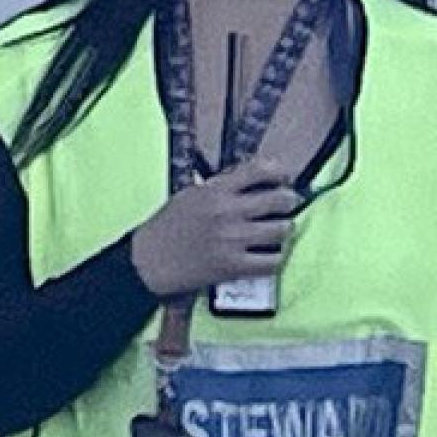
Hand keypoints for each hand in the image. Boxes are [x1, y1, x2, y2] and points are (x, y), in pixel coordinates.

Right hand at [127, 159, 302, 296]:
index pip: (260, 170)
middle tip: (287, 205)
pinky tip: (266, 255)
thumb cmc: (168, 227)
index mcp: (215, 191)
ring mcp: (232, 240)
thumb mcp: (191, 194)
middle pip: (280, 200)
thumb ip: (223, 186)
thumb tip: (257, 180)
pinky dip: (274, 258)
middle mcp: (227, 212)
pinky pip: (272, 261)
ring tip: (275, 231)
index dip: (280, 172)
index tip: (283, 178)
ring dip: (283, 230)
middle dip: (289, 201)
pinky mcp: (232, 266)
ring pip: (282, 230)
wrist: (147, 261)